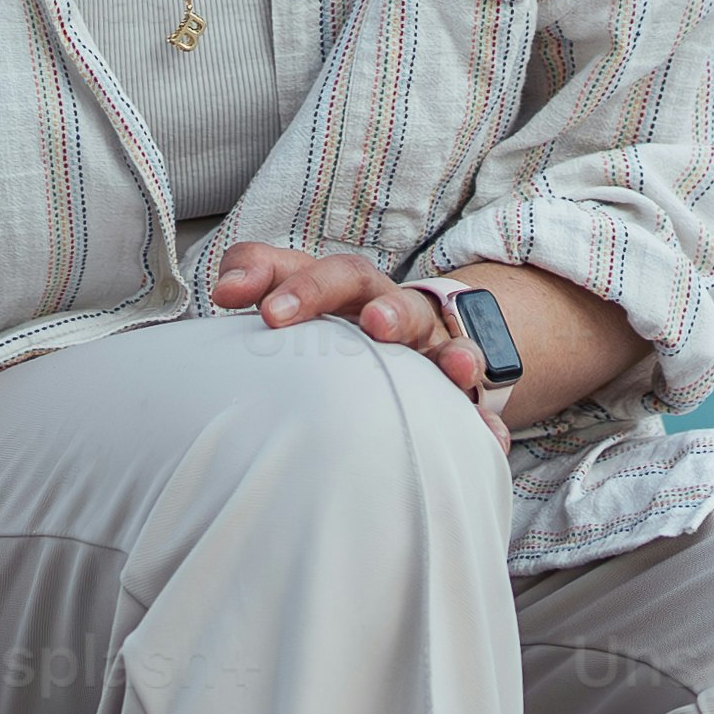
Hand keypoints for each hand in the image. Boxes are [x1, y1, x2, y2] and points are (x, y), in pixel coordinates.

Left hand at [203, 242, 501, 422]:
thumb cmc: (337, 332)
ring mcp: (429, 349)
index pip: (329, 272)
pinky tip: (489, 441)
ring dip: (447, 351)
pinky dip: (483, 423)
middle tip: (369, 324)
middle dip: (375, 304)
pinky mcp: (456, 393)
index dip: (298, 284)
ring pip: (440, 340)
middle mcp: (392, 310)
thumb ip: (259, 284)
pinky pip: (476, 408)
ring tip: (454, 369)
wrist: (407, 352)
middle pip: (380, 295)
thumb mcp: (297, 303)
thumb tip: (224, 288)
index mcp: (349, 290)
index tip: (257, 311)